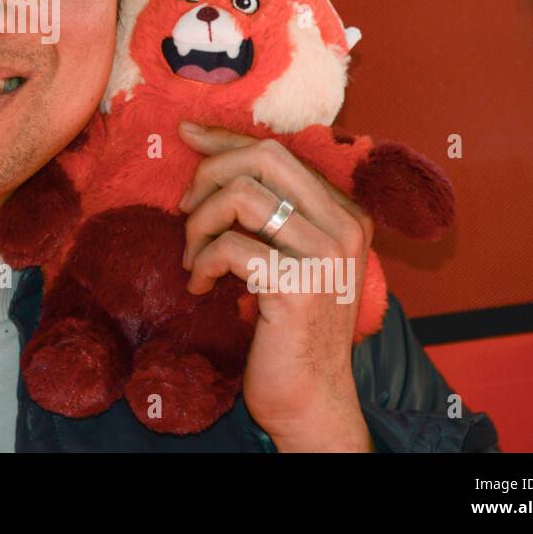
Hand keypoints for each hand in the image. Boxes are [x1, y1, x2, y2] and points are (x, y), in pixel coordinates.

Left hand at [176, 120, 374, 451]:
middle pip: (264, 158)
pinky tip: (201, 286)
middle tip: (186, 210)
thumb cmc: (289, 326)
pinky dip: (202, 262)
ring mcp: (325, 257)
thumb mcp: (288, 255)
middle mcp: (344, 228)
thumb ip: (269, 208)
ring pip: (241, 196)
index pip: (279, 152)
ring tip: (193, 256)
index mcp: (346, 214)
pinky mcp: (297, 288)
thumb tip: (207, 146)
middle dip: (210, 174)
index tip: (187, 136)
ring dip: (200, 223)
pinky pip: (230, 246)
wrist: (309, 397)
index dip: (226, 140)